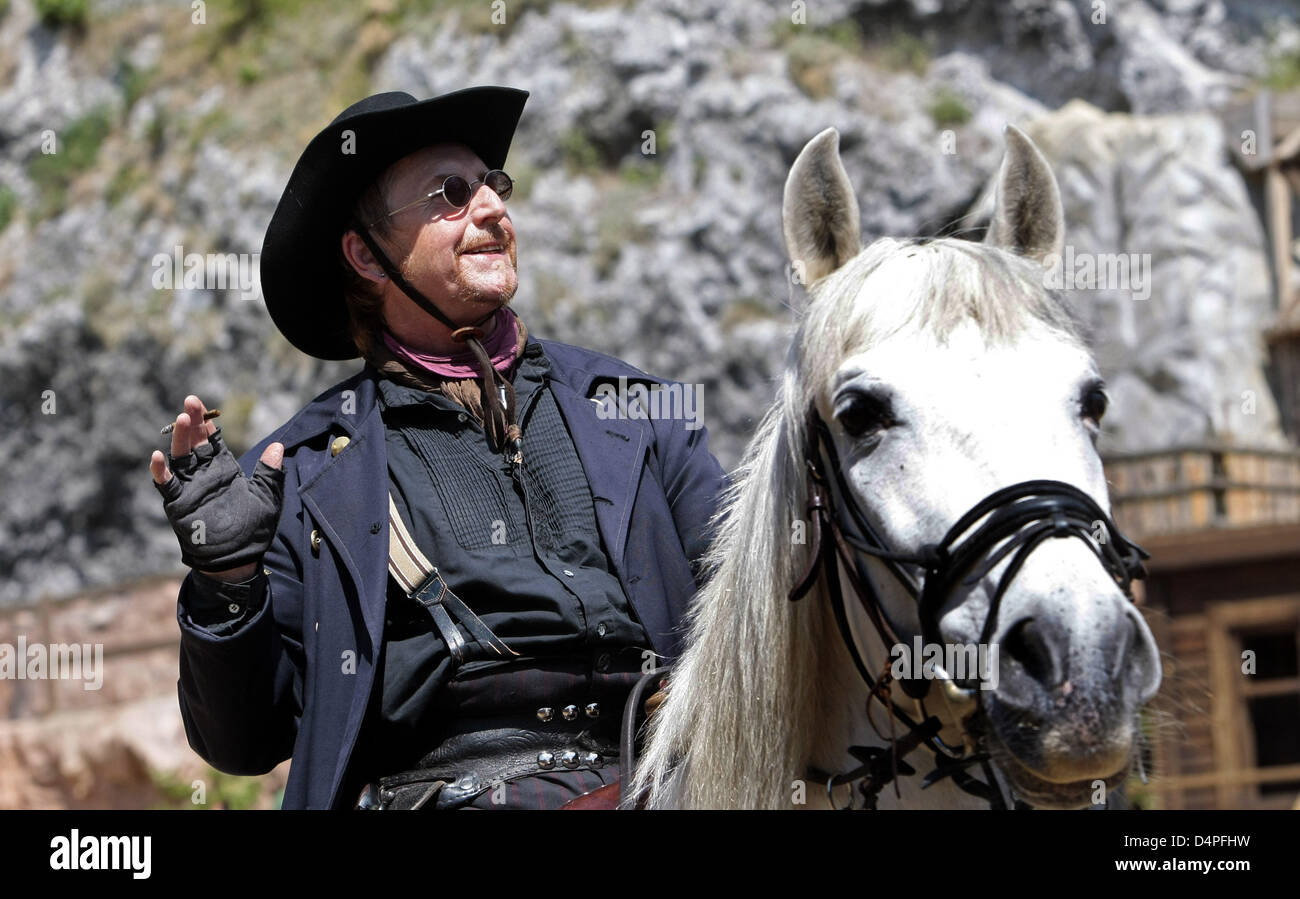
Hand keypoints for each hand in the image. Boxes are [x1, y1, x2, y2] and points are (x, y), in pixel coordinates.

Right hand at [150, 395, 285, 579]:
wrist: (238, 560)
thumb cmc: (253, 530)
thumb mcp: (267, 498)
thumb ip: (269, 473)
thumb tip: (278, 447)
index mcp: (225, 470)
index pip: (213, 440)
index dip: (206, 423)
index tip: (200, 404)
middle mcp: (205, 475)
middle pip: (194, 443)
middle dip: (192, 422)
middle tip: (190, 402)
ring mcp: (191, 488)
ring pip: (181, 459)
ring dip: (179, 440)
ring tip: (181, 420)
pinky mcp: (180, 505)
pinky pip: (168, 486)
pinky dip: (161, 473)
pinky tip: (158, 457)